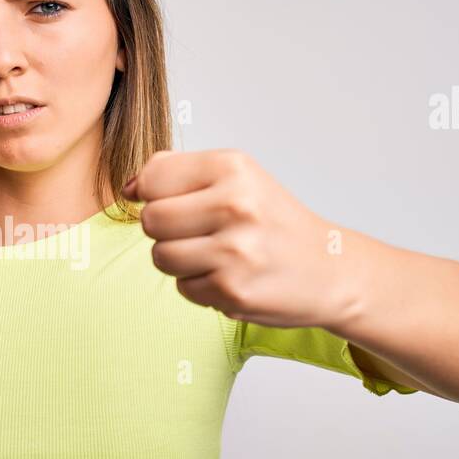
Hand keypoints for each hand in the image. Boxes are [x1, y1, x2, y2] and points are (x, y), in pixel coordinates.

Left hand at [122, 148, 351, 328]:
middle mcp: (235, 205)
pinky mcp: (233, 291)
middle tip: (198, 231)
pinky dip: (200, 286)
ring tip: (215, 254)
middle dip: (164, 230)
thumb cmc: (273, 221)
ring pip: (160, 257)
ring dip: (179, 260)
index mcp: (232, 168)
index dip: (153, 193)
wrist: (329, 269)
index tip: (173, 200)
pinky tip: (230, 276)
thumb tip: (129, 188)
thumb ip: (179, 174)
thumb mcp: (236, 178)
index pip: (152, 178)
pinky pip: (183, 288)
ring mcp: (234, 251)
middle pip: (150, 220)